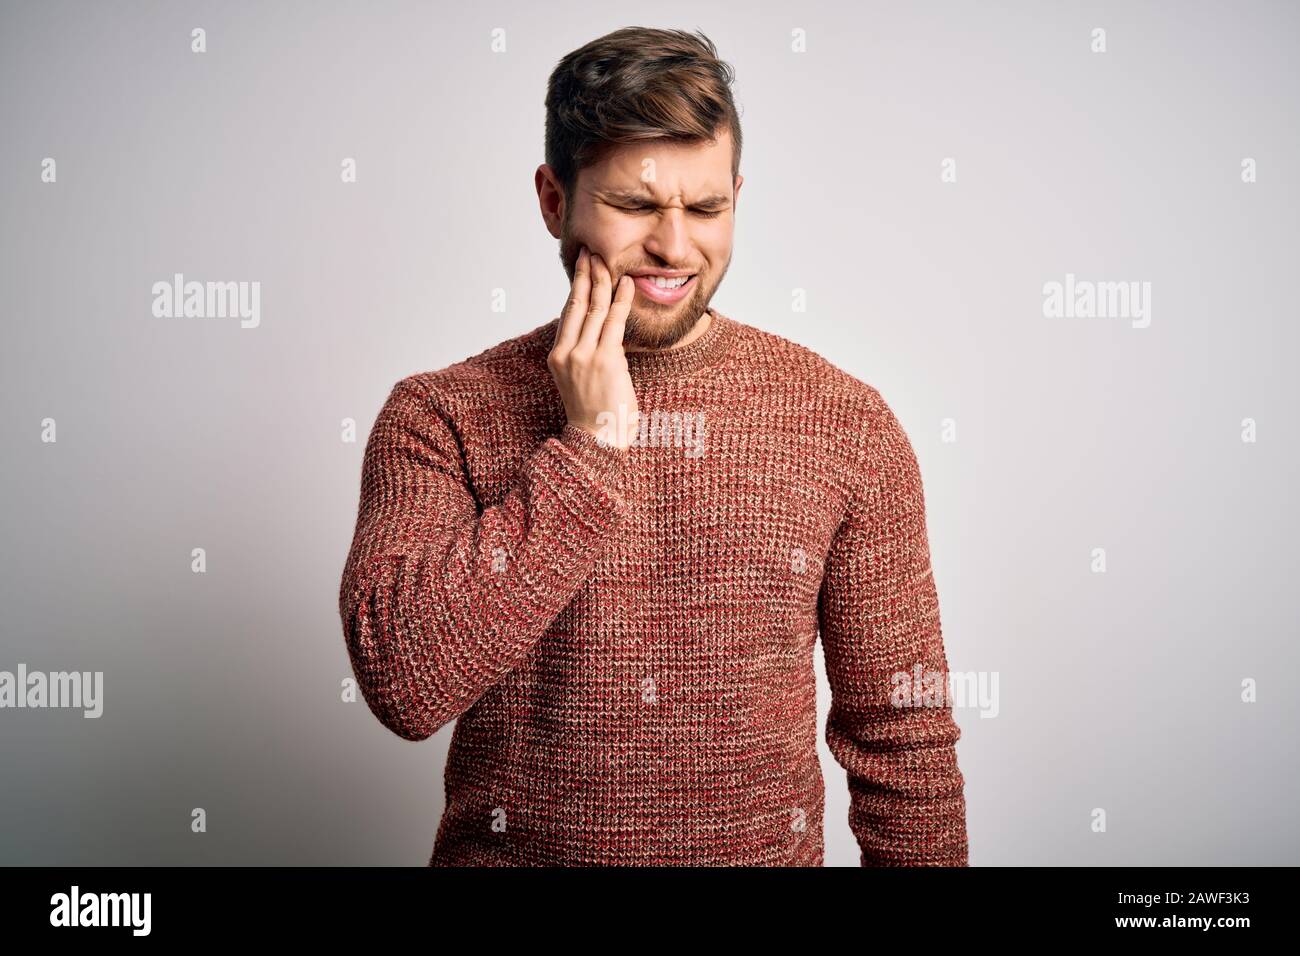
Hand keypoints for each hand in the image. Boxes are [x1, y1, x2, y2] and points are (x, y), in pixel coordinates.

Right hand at [547, 246, 638, 449]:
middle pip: (577, 304)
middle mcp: (567, 353)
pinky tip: (627, 283)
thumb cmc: (595, 414)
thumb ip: (585, 355)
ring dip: (603, 280)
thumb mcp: (581, 380)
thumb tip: (599, 332)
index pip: (568, 313)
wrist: (598, 440)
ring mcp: (585, 355)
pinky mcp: (605, 360)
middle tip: (591, 252)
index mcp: (558, 356)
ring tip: (608, 260)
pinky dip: (622, 300)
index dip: (576, 287)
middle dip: (585, 275)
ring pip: (595, 309)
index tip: (581, 267)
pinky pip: (615, 322)